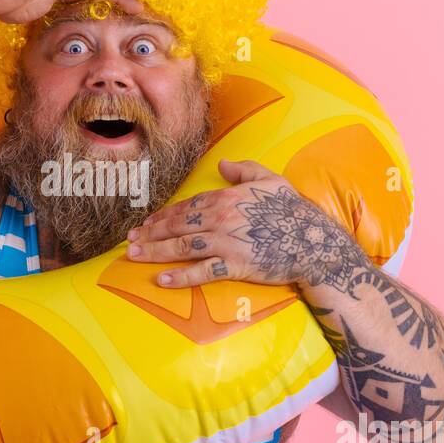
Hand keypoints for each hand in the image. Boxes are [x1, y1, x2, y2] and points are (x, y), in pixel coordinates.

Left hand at [126, 159, 371, 288]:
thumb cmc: (293, 210)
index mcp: (226, 198)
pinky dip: (181, 277)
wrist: (313, 241)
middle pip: (177, 226)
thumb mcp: (270, 179)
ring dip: (155, 251)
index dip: (163, 215)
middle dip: (150, 232)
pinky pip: (202, 272)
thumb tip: (223, 162)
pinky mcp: (235, 265)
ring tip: (134, 255)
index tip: (147, 222)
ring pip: (182, 247)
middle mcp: (220, 219)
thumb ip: (243, 170)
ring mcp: (226, 243)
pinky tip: (162, 280)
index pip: (186, 206)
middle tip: (130, 239)